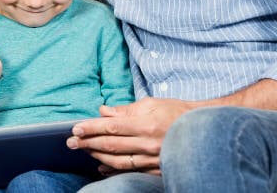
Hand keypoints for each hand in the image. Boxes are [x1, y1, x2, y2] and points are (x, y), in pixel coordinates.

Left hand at [67, 97, 197, 174]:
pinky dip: (114, 170)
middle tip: (71, 142)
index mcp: (146, 125)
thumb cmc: (176, 113)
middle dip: (88, 143)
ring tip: (84, 150)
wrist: (205, 130)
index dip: (91, 128)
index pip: (111, 127)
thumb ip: (125, 110)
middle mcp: (149, 144)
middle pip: (111, 146)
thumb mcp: (151, 104)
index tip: (76, 128)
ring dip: (97, 156)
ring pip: (118, 161)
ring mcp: (153, 159)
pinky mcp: (157, 169)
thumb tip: (103, 112)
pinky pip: (131, 171)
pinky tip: (101, 167)